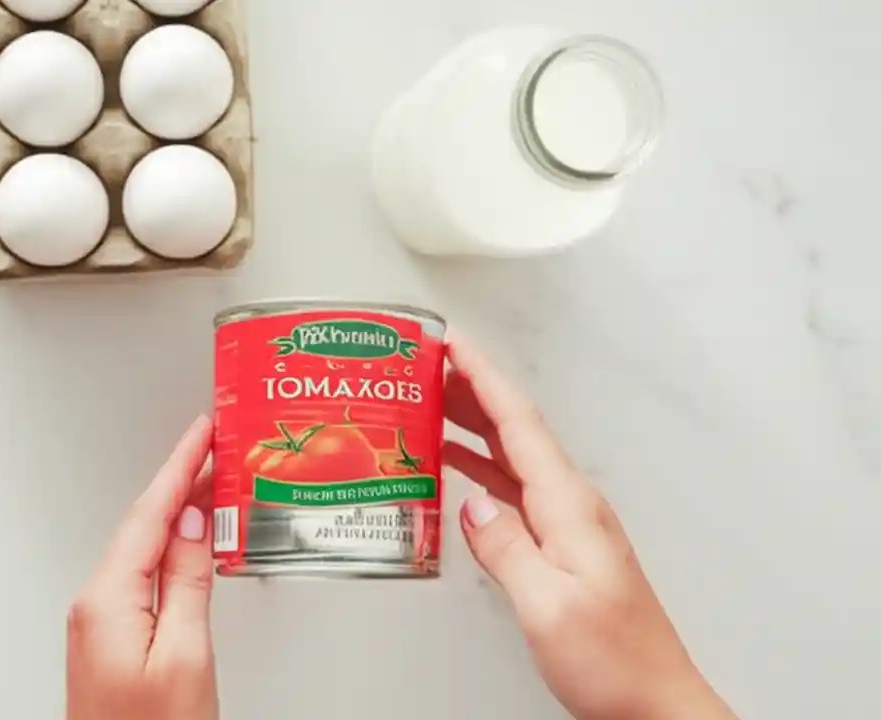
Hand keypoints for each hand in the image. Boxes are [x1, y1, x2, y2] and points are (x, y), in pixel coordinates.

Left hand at [66, 416, 218, 719]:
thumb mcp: (185, 656)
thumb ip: (187, 582)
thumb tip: (192, 524)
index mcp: (107, 600)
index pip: (150, 513)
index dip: (180, 465)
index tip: (204, 429)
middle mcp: (94, 607)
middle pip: (142, 525)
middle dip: (180, 482)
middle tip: (217, 447)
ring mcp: (99, 625)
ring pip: (142, 550)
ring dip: (176, 514)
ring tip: (213, 483)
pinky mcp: (111, 642)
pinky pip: (141, 576)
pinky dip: (169, 550)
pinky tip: (190, 543)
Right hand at [444, 339, 734, 719]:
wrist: (653, 702)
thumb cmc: (614, 661)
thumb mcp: (548, 605)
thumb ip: (506, 548)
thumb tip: (472, 504)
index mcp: (569, 506)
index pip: (519, 421)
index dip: (483, 377)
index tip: (453, 343)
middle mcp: (571, 506)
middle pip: (514, 429)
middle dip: (470, 389)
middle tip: (427, 364)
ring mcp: (567, 525)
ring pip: (511, 457)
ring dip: (472, 426)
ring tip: (431, 404)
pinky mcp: (561, 548)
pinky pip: (514, 491)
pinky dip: (480, 470)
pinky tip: (457, 474)